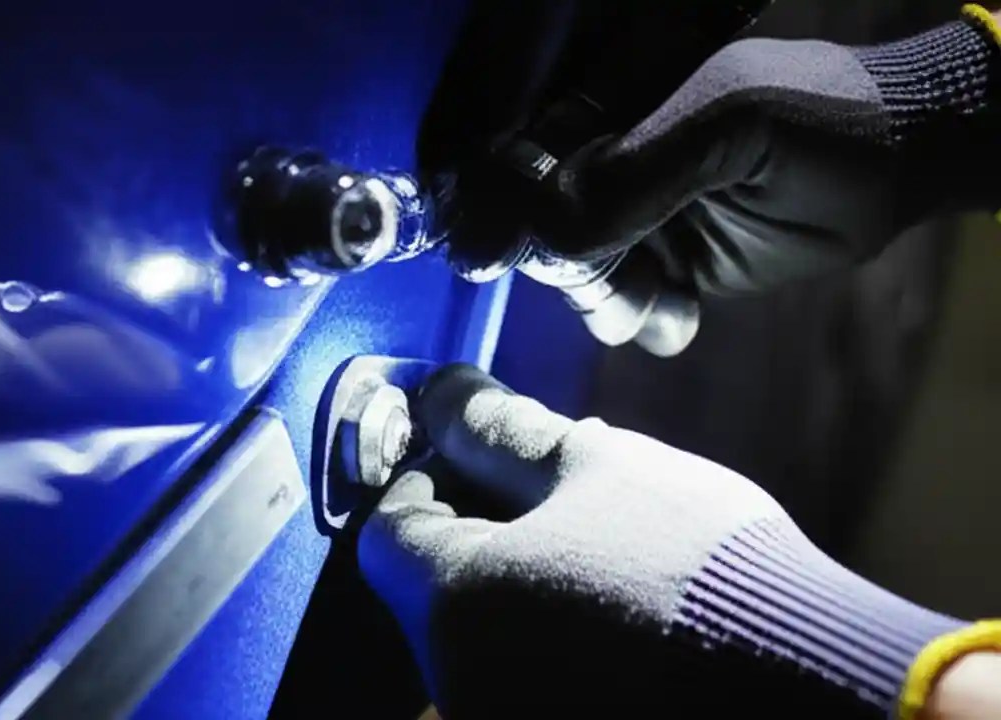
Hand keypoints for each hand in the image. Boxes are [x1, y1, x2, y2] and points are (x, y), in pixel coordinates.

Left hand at [358, 364, 964, 717]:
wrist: (816, 687)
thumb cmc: (697, 565)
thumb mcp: (597, 468)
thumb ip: (503, 431)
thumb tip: (443, 395)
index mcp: (452, 605)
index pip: (389, 528)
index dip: (427, 472)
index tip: (476, 447)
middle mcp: (459, 676)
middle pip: (432, 584)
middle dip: (474, 523)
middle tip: (541, 485)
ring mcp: (504, 713)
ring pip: (481, 628)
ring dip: (514, 574)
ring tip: (591, 538)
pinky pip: (522, 667)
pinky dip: (545, 625)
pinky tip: (611, 599)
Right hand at [528, 20, 999, 296]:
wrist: (896, 167)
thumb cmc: (818, 117)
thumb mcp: (723, 127)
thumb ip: (629, 176)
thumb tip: (543, 234)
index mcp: (603, 105)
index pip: (512, 157)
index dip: (492, 206)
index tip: (491, 253)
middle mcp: (605, 160)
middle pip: (534, 229)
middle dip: (573, 268)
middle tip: (629, 278)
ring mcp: (632, 215)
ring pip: (576, 279)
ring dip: (615, 304)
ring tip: (671, 300)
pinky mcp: (665, 264)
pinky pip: (624, 310)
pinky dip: (649, 322)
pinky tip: (687, 313)